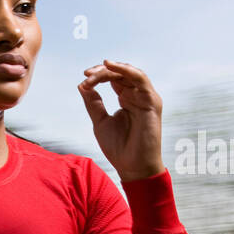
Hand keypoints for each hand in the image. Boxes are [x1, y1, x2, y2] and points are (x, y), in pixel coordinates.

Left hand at [78, 58, 165, 181]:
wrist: (133, 167)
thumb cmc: (119, 148)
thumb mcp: (100, 121)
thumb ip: (93, 103)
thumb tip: (82, 85)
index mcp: (126, 99)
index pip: (113, 79)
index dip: (98, 76)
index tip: (84, 79)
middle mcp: (137, 95)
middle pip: (120, 73)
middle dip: (102, 71)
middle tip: (86, 75)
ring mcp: (145, 97)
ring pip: (129, 73)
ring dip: (111, 70)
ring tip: (94, 72)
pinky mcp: (152, 101)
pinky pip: (140, 79)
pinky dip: (126, 70)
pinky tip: (111, 67)